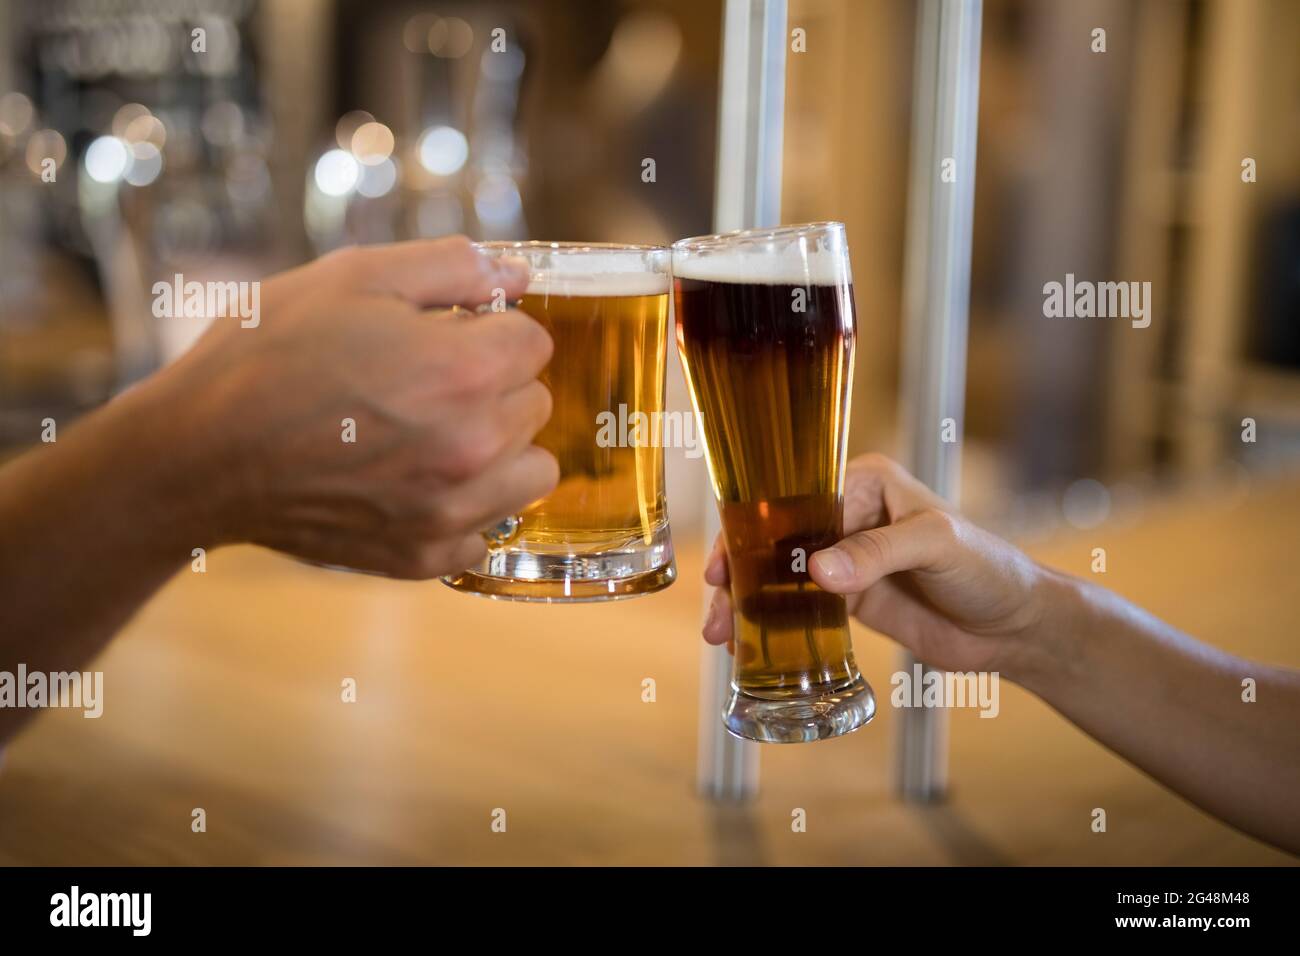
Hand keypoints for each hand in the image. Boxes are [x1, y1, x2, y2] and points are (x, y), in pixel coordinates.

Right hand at [147, 236, 558, 577]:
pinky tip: (413, 485)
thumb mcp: (355, 276)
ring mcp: (450, 510)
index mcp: (464, 371)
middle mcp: (473, 447)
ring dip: (499, 452)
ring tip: (434, 436)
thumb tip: (520, 272)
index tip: (450, 335)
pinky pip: (484, 531)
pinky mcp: (423, 556)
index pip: (536, 343)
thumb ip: (453, 267)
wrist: (196, 454)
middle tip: (426, 382)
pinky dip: (461, 510)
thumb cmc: (267, 353)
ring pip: (531, 474)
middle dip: (495, 386)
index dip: (492, 329)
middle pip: (536, 405)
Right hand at [702, 453, 1064, 679]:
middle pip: (775, 538)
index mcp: (865, 481)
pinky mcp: (848, 599)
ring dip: (748, 603)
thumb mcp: (936, 546)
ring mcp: (844, 559)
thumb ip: (877, 553)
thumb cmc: (989, 569)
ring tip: (721, 635)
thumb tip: (817, 572)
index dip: (753, 532)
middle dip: (738, 573)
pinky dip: (771, 625)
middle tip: (717, 612)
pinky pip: (798, 608)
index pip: (794, 499)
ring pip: (779, 575)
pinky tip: (747, 644)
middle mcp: (847, 514)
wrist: (1016, 627)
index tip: (725, 565)